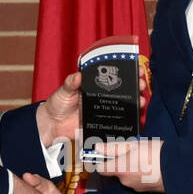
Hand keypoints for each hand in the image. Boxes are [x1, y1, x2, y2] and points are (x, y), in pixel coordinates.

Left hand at [35, 67, 150, 146]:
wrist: (51, 125)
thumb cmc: (56, 104)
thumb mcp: (63, 91)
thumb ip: (70, 83)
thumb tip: (78, 76)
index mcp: (93, 86)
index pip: (112, 76)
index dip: (125, 72)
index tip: (136, 68)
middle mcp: (100, 97)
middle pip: (122, 90)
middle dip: (135, 86)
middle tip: (140, 84)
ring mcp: (102, 110)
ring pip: (123, 105)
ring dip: (134, 102)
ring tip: (141, 100)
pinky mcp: (101, 123)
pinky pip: (116, 122)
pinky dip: (126, 120)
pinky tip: (134, 117)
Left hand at [95, 138, 164, 192]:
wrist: (177, 168)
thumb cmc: (154, 154)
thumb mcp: (132, 145)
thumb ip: (113, 148)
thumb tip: (97, 148)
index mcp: (119, 169)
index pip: (101, 169)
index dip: (103, 161)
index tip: (108, 154)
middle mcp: (125, 181)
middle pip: (117, 172)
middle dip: (123, 162)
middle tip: (134, 152)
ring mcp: (136, 187)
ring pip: (129, 176)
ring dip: (134, 168)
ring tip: (146, 158)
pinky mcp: (147, 190)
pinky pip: (140, 181)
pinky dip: (143, 175)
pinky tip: (152, 167)